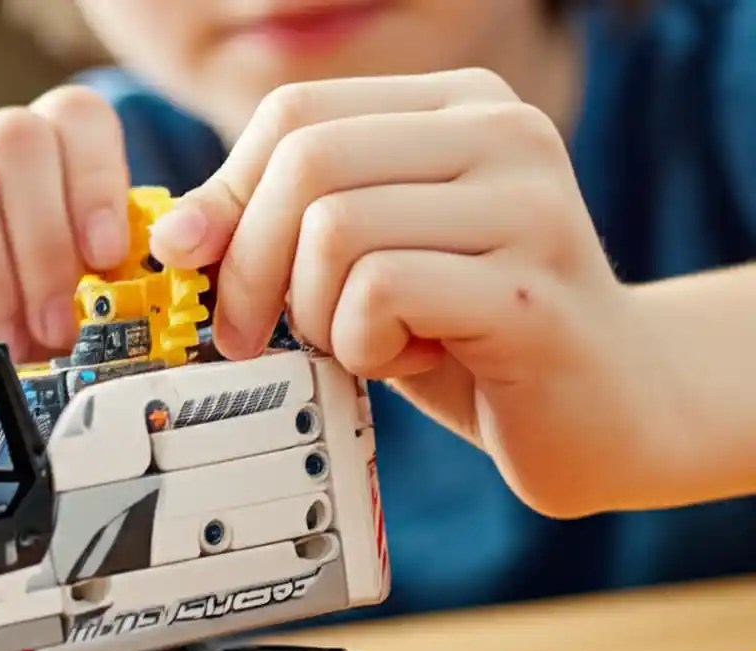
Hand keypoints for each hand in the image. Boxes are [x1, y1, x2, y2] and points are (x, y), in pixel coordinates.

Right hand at [0, 86, 130, 360]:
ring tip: (9, 347)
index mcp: (35, 155)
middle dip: (46, 245)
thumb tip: (128, 320)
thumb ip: (93, 281)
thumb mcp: (56, 285)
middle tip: (56, 327)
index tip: (106, 255)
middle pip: (14, 142)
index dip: (98, 178)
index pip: (75, 116)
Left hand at [148, 68, 662, 517]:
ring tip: (364, 343)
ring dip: (317, 313)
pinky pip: (381, 294)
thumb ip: (284, 229)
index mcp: (457, 106)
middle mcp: (501, 132)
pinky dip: (364, 345)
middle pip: (307, 160)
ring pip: (336, 227)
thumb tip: (175, 234)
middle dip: (249, 263)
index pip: (294, 113)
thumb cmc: (470, 333)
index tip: (203, 269)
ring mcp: (528, 205)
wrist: (610, 410)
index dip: (228, 195)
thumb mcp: (363, 264)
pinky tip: (412, 361)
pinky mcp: (532, 289)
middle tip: (250, 334)